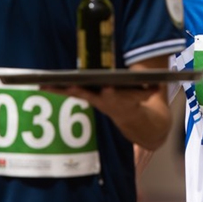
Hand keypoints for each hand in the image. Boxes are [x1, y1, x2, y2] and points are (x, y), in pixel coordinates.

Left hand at [41, 85, 158, 120]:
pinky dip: (56, 88)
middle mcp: (104, 102)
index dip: (111, 94)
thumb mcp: (151, 94)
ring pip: (74, 94)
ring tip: (44, 83)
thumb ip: (152, 87)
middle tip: (69, 85)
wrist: (139, 122)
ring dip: (59, 90)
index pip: (116, 98)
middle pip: (88, 96)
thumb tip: (161, 79)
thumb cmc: (143, 100)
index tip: (107, 88)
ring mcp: (93, 101)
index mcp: (121, 102)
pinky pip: (68, 92)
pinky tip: (41, 83)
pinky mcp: (85, 97)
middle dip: (79, 91)